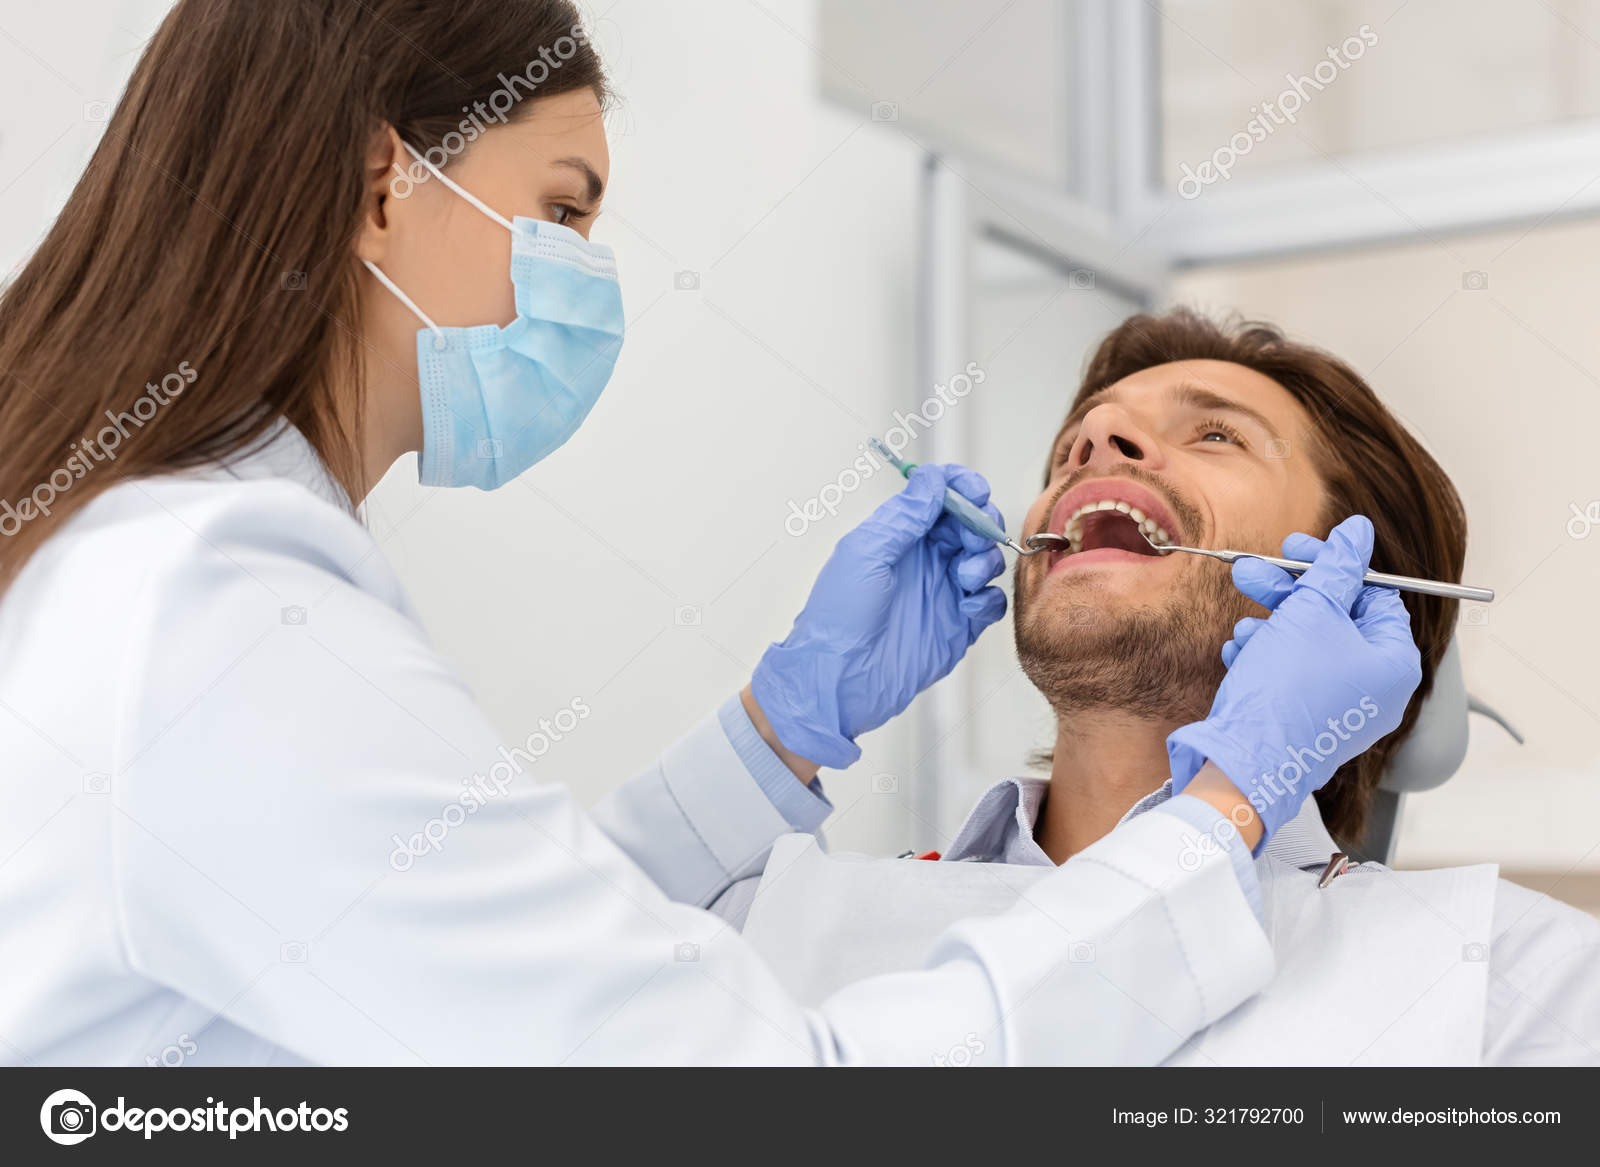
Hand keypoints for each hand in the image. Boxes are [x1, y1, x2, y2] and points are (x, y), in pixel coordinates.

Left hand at [750, 464, 1006, 768]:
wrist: (839, 679)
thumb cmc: (838, 616)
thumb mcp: (866, 553)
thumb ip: (905, 515)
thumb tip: (934, 479)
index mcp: (899, 536)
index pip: (940, 497)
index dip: (962, 488)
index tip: (976, 493)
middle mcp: (924, 560)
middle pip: (971, 524)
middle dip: (981, 523)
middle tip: (972, 539)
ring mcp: (943, 592)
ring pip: (986, 559)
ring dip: (984, 560)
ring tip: (964, 579)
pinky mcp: (958, 626)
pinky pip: (991, 602)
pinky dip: (988, 599)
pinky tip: (967, 607)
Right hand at [1166, 515, 1421, 846]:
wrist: (1247, 760)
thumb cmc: (1288, 687)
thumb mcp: (1312, 611)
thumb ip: (1336, 567)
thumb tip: (1358, 531)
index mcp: (1394, 662)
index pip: (1374, 596)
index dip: (1332, 567)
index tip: (1295, 550)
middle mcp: (1377, 690)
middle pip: (1336, 620)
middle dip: (1289, 594)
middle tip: (1252, 572)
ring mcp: (1344, 711)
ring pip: (1307, 647)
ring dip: (1271, 627)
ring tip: (1244, 628)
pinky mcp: (1309, 724)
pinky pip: (1293, 677)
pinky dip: (1266, 659)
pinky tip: (1240, 654)